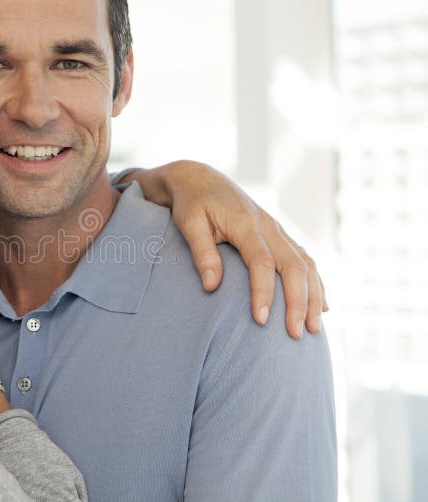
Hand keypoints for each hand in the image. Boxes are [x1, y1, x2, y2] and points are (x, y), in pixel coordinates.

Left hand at [122, 161, 326, 338]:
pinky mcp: (279, 234)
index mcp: (246, 223)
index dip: (263, 292)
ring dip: (313, 296)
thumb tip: (211, 287)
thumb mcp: (189, 223)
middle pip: (294, 266)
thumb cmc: (192, 203)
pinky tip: (322, 307)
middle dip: (299, 302)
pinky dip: (316, 283)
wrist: (200, 178)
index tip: (260, 320)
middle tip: (296, 334)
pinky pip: (305, 259)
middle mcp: (269, 226)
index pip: (261, 262)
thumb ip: (202, 253)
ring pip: (306, 264)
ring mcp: (277, 229)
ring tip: (313, 328)